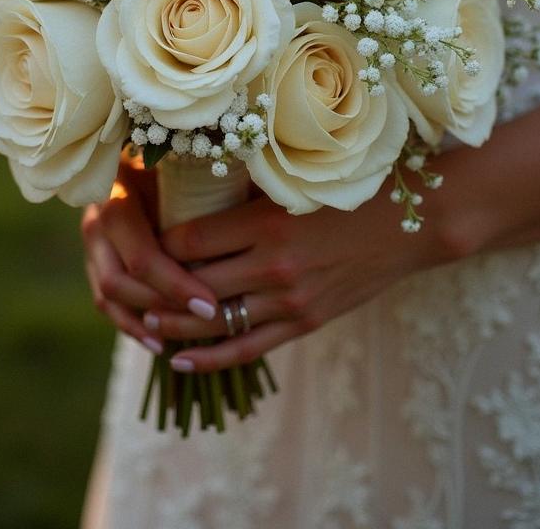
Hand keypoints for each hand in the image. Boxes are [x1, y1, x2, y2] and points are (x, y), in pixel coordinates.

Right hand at [81, 157, 220, 352]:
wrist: (150, 158)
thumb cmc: (187, 158)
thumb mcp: (196, 166)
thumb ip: (213, 185)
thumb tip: (258, 206)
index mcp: (118, 189)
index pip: (140, 251)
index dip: (174, 283)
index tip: (211, 302)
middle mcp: (96, 217)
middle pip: (119, 279)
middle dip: (163, 305)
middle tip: (206, 320)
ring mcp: (91, 242)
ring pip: (108, 296)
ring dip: (144, 323)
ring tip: (185, 340)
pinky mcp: (95, 261)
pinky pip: (106, 302)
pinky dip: (130, 325)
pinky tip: (160, 344)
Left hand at [142, 185, 446, 372]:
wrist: (414, 226)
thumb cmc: (352, 188)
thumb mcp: (296, 180)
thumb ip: (248, 188)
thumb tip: (190, 182)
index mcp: (267, 222)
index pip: (187, 240)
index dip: (154, 241)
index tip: (137, 232)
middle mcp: (274, 266)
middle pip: (192, 283)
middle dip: (153, 285)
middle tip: (126, 280)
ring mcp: (290, 300)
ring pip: (213, 322)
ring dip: (172, 324)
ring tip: (142, 320)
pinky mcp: (306, 323)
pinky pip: (247, 349)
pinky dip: (209, 359)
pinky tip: (178, 359)